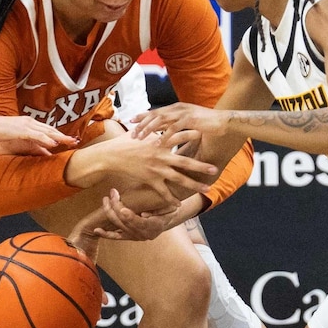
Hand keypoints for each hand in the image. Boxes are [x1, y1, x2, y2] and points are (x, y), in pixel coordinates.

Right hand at [0, 113, 75, 155]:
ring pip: (47, 131)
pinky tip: (53, 143)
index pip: (48, 129)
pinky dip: (46, 139)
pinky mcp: (21, 130)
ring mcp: (26, 125)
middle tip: (76, 141)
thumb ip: (29, 142)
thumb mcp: (17, 137)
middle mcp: (30, 122)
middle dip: (64, 136)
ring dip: (60, 137)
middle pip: (51, 129)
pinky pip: (36, 135)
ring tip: (70, 142)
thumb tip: (41, 150)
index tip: (70, 139)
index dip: (59, 135)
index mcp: (30, 124)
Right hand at [85, 131, 215, 204]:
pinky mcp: (150, 180)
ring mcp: (156, 169)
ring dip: (194, 184)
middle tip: (215, 169)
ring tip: (207, 188)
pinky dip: (171, 199)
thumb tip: (164, 123)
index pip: (179, 137)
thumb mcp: (142, 133)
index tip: (206, 134)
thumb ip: (156, 130)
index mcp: (160, 143)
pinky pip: (163, 192)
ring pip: (179, 179)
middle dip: (201, 166)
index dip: (192, 136)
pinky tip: (179, 204)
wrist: (111, 156)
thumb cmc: (126, 143)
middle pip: (185, 162)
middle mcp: (161, 156)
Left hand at [90, 188, 185, 241]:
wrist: (167, 219)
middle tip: (112, 193)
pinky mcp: (128, 237)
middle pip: (126, 222)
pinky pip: (116, 236)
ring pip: (119, 226)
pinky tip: (97, 230)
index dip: (130, 217)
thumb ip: (161, 210)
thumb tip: (145, 214)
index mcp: (153, 227)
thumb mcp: (170, 207)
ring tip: (105, 200)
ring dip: (110, 212)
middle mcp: (142, 234)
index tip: (122, 209)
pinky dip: (106, 234)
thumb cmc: (168, 209)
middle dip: (117, 206)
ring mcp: (134, 236)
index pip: (139, 223)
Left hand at [130, 102, 228, 142]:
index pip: (156, 111)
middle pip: (155, 115)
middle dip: (142, 124)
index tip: (131, 121)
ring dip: (149, 129)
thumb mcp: (189, 122)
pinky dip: (164, 136)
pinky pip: (173, 128)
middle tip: (132, 133)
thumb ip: (177, 125)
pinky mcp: (190, 120)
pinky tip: (156, 143)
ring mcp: (184, 113)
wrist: (224, 121)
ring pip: (161, 120)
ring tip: (140, 138)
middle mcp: (178, 108)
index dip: (143, 115)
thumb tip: (166, 132)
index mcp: (177, 108)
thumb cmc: (207, 124)